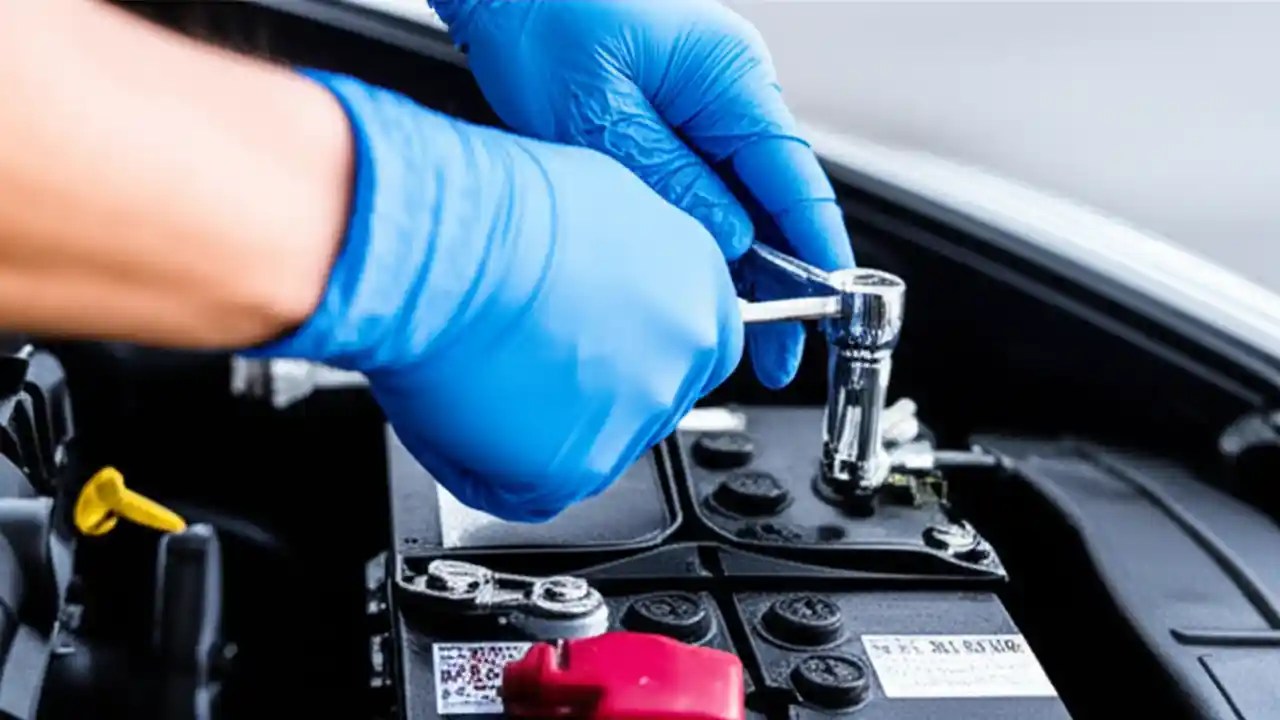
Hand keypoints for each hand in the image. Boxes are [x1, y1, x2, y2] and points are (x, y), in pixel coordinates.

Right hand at [248, 70, 742, 521]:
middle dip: (597, 389)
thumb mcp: (602, 202)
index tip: (605, 345)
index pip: (699, 348)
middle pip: (649, 400)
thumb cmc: (497, 209)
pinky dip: (494, 465)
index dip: (641, 348)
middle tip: (535, 356)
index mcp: (700, 292)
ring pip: (593, 446)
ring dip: (547, 427)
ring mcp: (631, 420)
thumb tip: (621, 281)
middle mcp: (680, 360)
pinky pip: (534, 487)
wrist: (442, 247)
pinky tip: (467, 409)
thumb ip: (637, 259)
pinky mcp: (574, 469)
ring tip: (492, 370)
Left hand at [431, 0, 855, 387]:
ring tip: (739, 331)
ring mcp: (706, 99)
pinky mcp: (675, 114)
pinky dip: (709, 234)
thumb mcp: (603, 116)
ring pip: (743, 198)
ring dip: (744, 264)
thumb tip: (731, 243)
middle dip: (783, 279)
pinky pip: (708, 184)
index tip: (834, 308)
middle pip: (776, 198)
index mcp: (732, 78)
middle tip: (781, 351)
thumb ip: (674, 182)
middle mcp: (731, 87)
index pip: (795, 180)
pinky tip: (702, 280)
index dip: (818, 252)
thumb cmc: (542, 20)